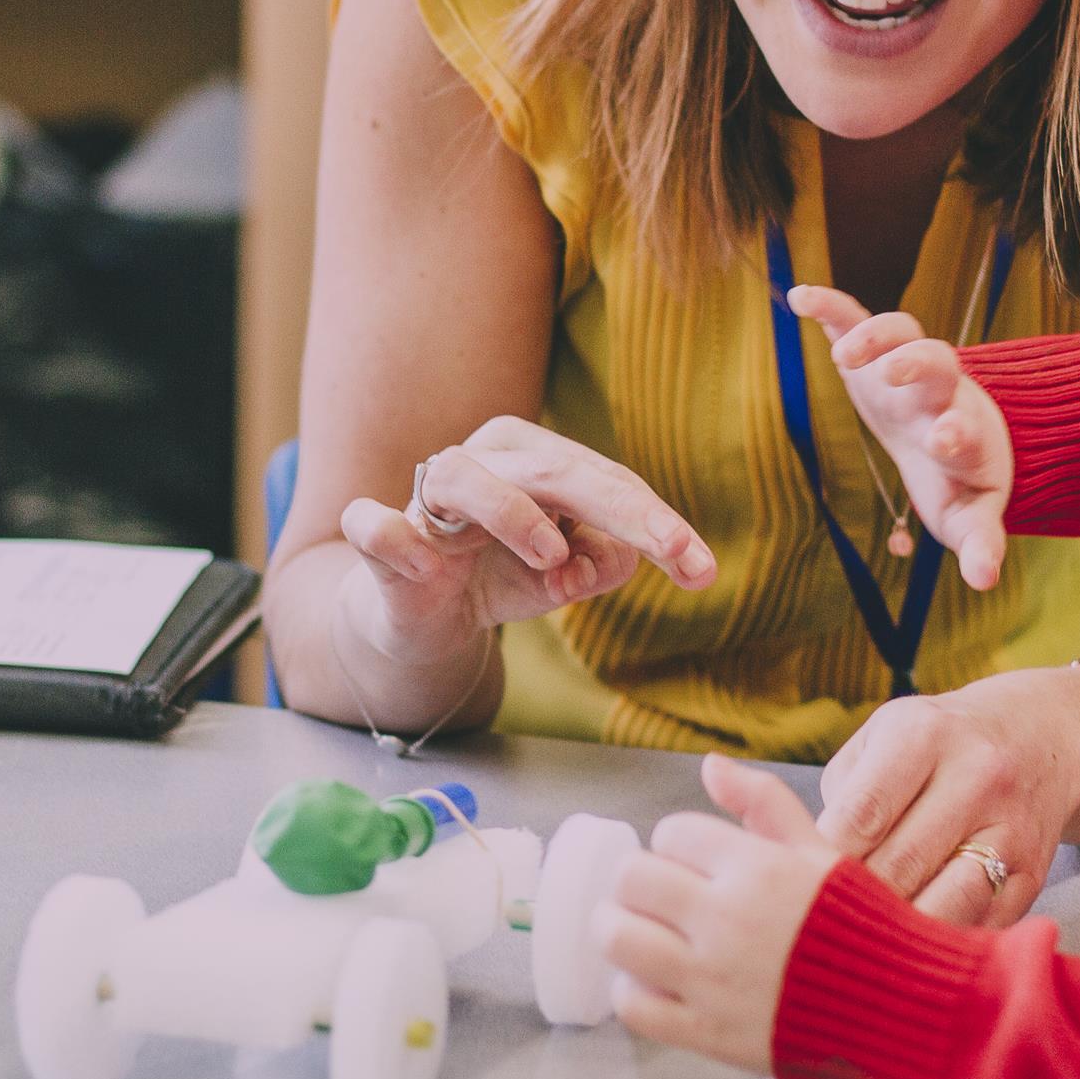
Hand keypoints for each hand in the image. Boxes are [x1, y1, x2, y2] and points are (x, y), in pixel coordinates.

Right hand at [337, 416, 715, 662]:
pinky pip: (378, 525)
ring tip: (553, 558)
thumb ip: (597, 565)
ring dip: (513, 514)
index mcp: (534, 459)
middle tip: (673, 552)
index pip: (606, 482)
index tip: (702, 570)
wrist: (423, 619)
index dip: (657, 524)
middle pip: (555, 470)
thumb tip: (616, 558)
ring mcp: (425, 495)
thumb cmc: (499, 578)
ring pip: (463, 477)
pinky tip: (428, 568)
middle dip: (621, 510)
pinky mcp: (382, 537)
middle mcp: (483, 461)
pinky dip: (398, 538)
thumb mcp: (562, 579)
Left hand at [595, 754, 839, 1077]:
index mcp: (757, 868)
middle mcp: (728, 920)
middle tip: (655, 894)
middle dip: (637, 881)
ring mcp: (714, 980)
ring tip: (643, 932)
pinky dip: (634, 991)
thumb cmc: (863, 926)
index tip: (693, 863)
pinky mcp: (708, 1032)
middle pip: (630, 879)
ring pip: (617, 938)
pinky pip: (633, 1005)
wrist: (902, 1012)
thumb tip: (710, 764)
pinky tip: (657, 982)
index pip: (671, 833)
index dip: (678, 843)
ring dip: (620, 930)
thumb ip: (764, 803)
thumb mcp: (821, 852)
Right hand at [786, 286, 1012, 591]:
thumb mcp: (968, 514)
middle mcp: (938, 393)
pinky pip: (855, 318)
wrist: (957, 432)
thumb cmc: (959, 479)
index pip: (964, 424)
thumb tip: (983, 582)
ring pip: (902, 332)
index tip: (946, 441)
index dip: (956, 430)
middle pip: (938, 362)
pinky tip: (799, 297)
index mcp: (962, 435)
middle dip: (918, 365)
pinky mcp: (876, 351)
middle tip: (896, 376)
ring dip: (875, 335)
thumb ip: (979, 544)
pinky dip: (830, 306)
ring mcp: (906, 366)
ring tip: (842, 355)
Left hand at [817, 671, 1079, 925]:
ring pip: (947, 904)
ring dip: (899, 930)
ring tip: (866, 937)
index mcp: (922, 736)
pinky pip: (980, 925)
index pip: (862, 815)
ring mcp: (1011, 829)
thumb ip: (841, 795)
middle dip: (853, 899)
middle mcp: (975, 778)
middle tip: (820, 919)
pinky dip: (940, 941)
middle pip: (900, 866)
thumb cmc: (932, 746)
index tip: (797, 882)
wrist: (1038, 739)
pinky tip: (911, 942)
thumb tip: (802, 861)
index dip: (821, 859)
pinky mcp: (1033, 875)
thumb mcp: (879, 740)